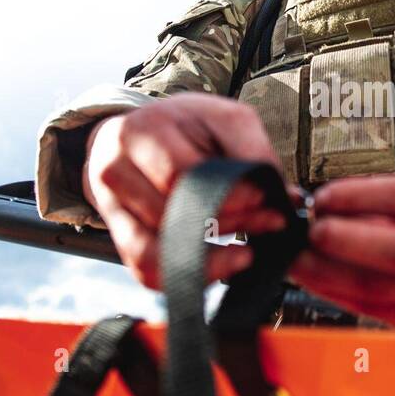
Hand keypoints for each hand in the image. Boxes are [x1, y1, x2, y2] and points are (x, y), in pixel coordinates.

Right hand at [83, 92, 286, 290]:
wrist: (132, 137)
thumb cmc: (185, 127)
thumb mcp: (224, 120)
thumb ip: (254, 151)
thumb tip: (283, 196)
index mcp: (144, 130)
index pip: (183, 174)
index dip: (229, 194)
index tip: (265, 199)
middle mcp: (115, 167)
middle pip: (173, 213)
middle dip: (231, 223)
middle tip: (268, 224)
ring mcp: (111, 204)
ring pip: (159, 248)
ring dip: (214, 256)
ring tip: (247, 248)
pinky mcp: (117, 235)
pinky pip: (146, 270)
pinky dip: (188, 275)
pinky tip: (220, 267)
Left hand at [288, 175, 394, 328]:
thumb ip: (384, 204)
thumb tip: (324, 206)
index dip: (359, 195)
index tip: (323, 197)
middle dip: (344, 241)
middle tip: (310, 232)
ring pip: (375, 288)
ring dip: (327, 273)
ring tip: (298, 259)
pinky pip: (370, 309)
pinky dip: (336, 293)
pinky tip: (315, 280)